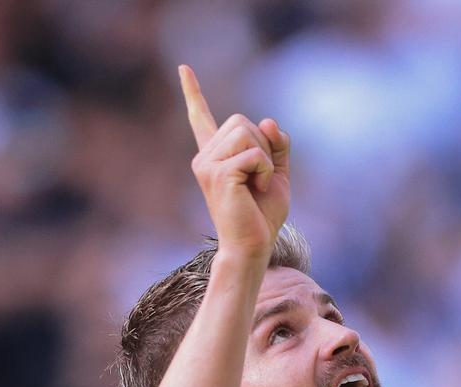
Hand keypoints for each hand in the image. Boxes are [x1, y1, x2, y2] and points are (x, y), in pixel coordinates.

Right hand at [180, 64, 289, 259]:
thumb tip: (268, 121)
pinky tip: (258, 189)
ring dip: (265, 158)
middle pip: (241, 120)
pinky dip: (266, 170)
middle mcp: (204, 157)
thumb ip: (275, 144)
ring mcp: (206, 164)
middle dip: (262, 144)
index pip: (201, 118)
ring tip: (258, 184)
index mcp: (215, 155)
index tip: (183, 69)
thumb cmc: (262, 215)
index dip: (193, 92)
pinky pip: (254, 154)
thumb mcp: (277, 172)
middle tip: (259, 177)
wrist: (253, 245)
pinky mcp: (216, 174)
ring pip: (247, 133)